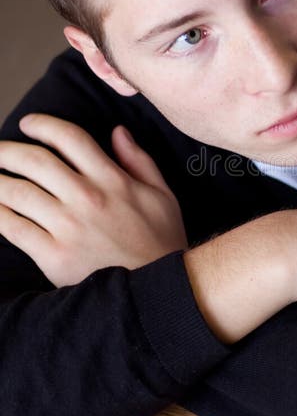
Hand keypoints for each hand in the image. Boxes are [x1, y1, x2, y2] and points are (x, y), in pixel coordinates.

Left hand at [0, 114, 186, 286]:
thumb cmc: (161, 244)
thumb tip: (118, 131)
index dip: (44, 125)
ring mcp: (68, 227)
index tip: (29, 123)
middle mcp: (87, 198)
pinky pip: (14, 228)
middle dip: (8, 150)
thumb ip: (139, 160)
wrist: (159, 292)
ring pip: (18, 192)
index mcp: (112, 180)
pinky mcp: (53, 256)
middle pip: (35, 161)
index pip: (70, 138)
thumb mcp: (162, 196)